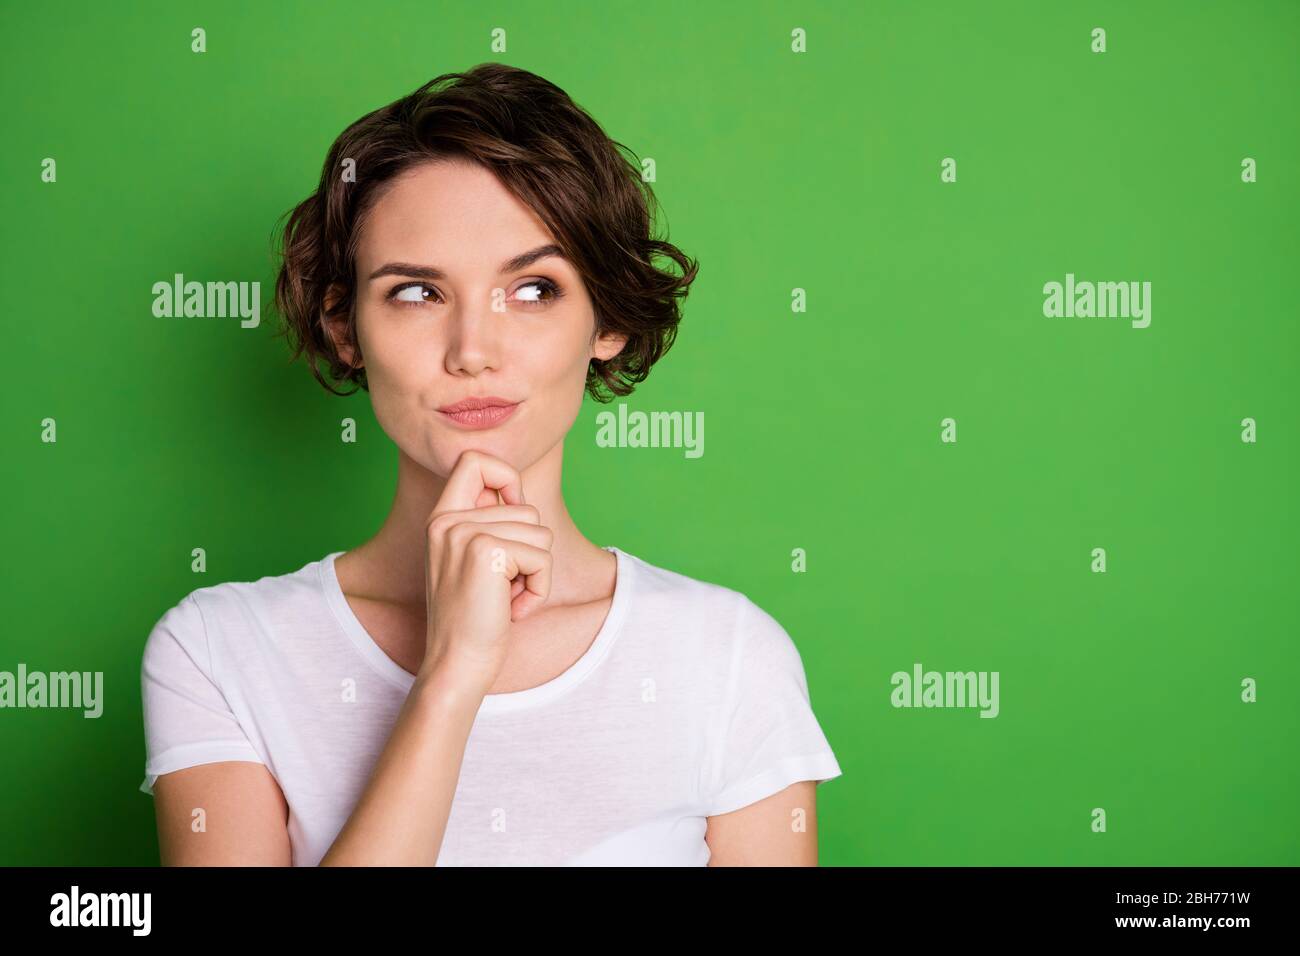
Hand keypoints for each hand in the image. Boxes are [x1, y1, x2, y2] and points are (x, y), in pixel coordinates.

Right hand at [418, 451, 553, 693]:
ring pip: (540, 533)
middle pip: (526, 507)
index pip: (475, 460)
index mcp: (441, 518)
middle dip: (530, 551)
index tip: (511, 512)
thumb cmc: (472, 619)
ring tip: (505, 597)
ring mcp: (464, 533)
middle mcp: (447, 520)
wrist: (456, 665)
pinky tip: (512, 608)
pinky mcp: (487, 552)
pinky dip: (539, 588)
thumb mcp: (471, 562)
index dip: (507, 478)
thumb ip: (487, 524)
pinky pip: (543, 557)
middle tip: (503, 586)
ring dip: (535, 573)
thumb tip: (518, 493)